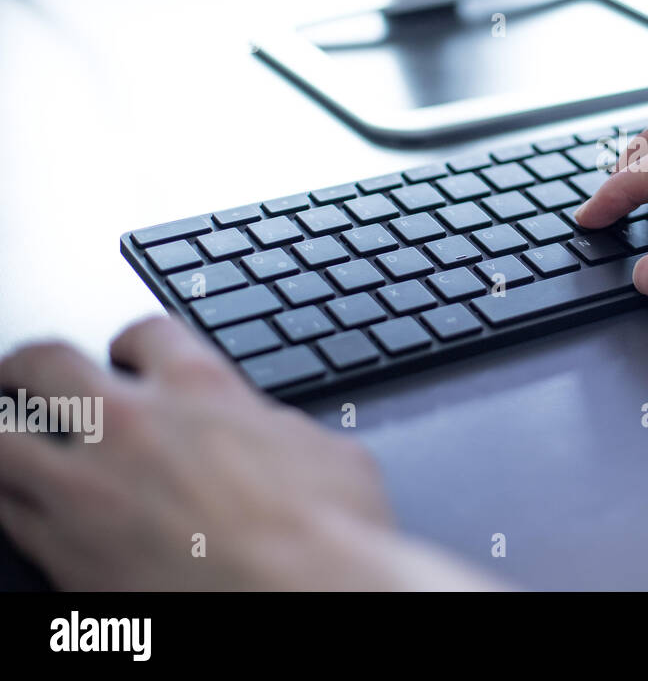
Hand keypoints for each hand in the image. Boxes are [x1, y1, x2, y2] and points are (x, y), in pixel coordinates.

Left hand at [0, 316, 491, 589]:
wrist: (304, 598)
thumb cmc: (330, 531)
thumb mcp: (326, 452)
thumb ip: (276, 430)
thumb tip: (273, 435)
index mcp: (201, 389)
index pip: (143, 333)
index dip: (130, 342)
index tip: (124, 354)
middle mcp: (132, 427)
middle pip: (42, 366)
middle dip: (25, 366)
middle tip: (21, 375)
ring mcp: (88, 492)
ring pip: (3, 447)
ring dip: (8, 444)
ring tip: (10, 448)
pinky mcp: (65, 559)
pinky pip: (10, 523)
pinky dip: (15, 513)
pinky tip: (26, 516)